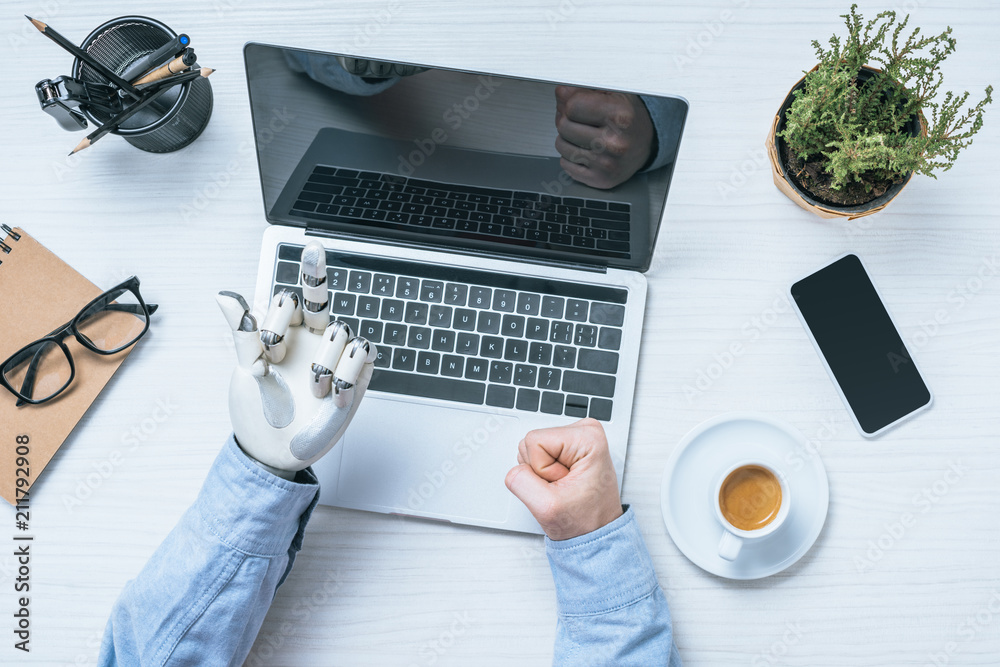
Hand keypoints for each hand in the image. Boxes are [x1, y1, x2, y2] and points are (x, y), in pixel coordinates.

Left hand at [216, 280, 374, 477]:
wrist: (277, 451)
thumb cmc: (257, 410)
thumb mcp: (246, 370)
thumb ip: (243, 331)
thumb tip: (224, 294)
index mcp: (282, 331)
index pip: (288, 300)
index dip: (282, 317)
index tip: (271, 351)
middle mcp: (310, 337)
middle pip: (320, 295)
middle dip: (316, 270)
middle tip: (313, 251)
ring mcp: (334, 354)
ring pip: (341, 331)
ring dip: (325, 363)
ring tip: (314, 390)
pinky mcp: (357, 373)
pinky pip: (364, 352)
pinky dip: (349, 374)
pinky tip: (336, 396)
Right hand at [504, 418, 622, 540]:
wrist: (595, 531)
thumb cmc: (585, 521)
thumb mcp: (547, 508)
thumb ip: (521, 482)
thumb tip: (514, 470)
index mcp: (587, 437)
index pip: (534, 441)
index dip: (541, 469)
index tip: (563, 484)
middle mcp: (584, 432)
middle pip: (532, 442)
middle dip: (541, 471)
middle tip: (564, 486)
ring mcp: (576, 439)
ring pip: (532, 449)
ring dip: (542, 473)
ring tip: (565, 486)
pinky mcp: (569, 448)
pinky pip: (538, 455)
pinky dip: (545, 473)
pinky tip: (563, 482)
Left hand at [554, 86, 654, 189]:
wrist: (647, 142)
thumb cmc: (628, 117)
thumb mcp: (611, 93)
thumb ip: (582, 89)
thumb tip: (560, 93)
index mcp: (620, 116)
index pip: (572, 106)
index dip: (570, 103)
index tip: (579, 104)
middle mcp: (615, 143)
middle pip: (563, 126)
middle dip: (568, 120)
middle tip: (581, 120)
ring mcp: (607, 164)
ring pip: (561, 146)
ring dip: (568, 138)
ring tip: (585, 134)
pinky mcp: (600, 179)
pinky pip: (565, 164)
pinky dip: (571, 156)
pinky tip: (586, 150)